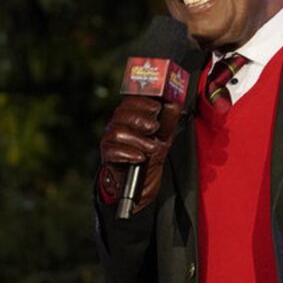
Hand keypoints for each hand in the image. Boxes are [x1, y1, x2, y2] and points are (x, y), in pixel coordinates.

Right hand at [99, 96, 182, 213]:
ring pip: (118, 132)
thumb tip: (174, 102)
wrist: (140, 182)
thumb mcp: (163, 137)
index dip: (142, 102)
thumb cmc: (148, 156)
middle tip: (154, 128)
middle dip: (140, 119)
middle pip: (121, 114)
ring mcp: (110, 141)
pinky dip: (129, 153)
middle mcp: (117, 126)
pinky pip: (113, 151)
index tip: (156, 107)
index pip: (129, 101)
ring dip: (138, 139)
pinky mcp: (108, 156)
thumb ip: (168, 120)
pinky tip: (140, 157)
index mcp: (129, 117)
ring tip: (151, 147)